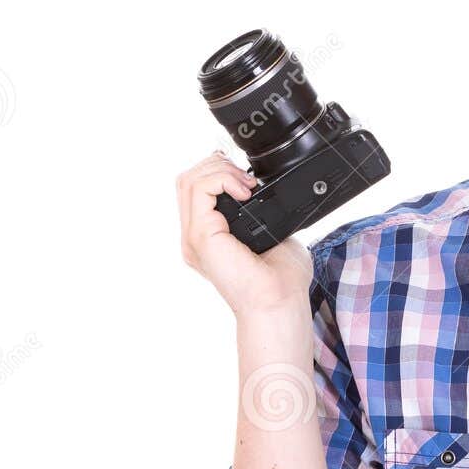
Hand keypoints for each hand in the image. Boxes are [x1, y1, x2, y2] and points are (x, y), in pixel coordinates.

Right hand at [176, 151, 313, 317]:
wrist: (279, 302)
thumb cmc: (282, 280)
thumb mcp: (272, 235)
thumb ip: (261, 214)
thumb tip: (267, 192)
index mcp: (208, 238)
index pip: (195, 191)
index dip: (217, 173)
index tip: (247, 179)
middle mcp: (195, 238)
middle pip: (186, 180)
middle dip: (217, 166)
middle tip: (246, 179)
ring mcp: (194, 238)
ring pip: (188, 180)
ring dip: (220, 170)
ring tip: (246, 185)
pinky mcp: (200, 236)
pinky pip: (199, 189)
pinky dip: (222, 179)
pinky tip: (244, 191)